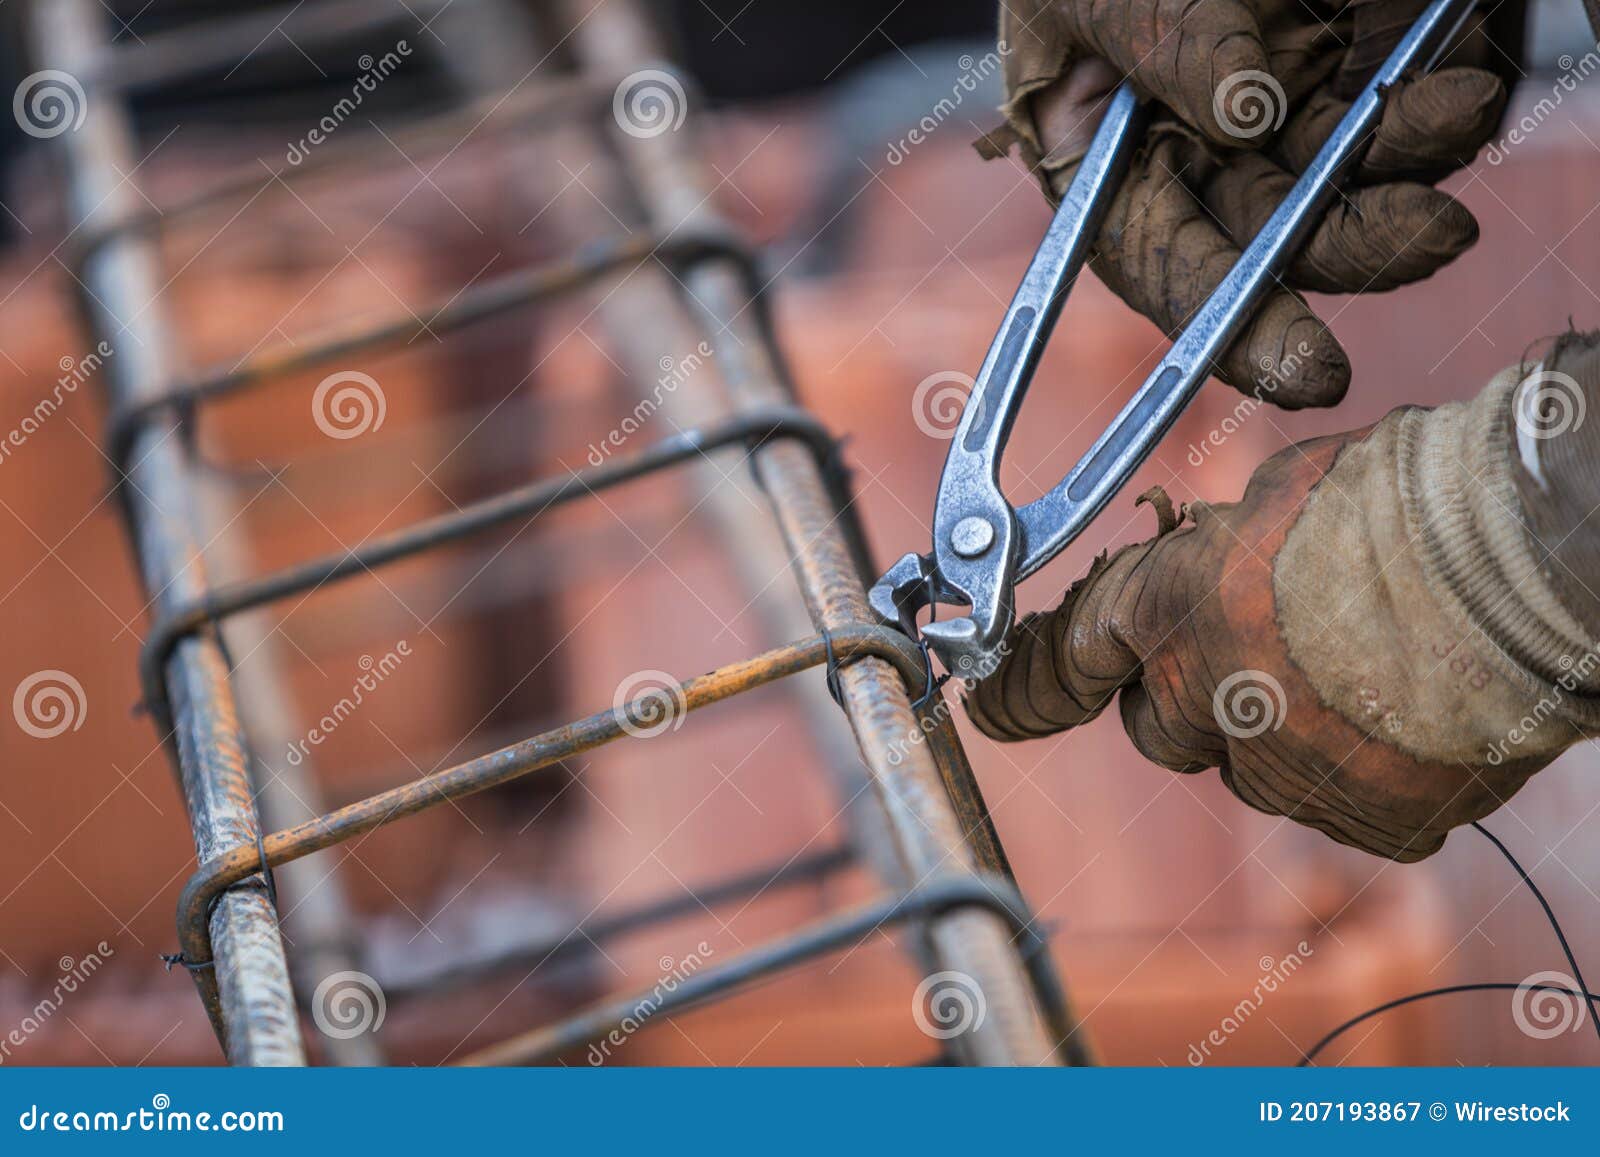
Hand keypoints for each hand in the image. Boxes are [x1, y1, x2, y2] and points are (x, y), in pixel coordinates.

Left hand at [965, 342, 1599, 860]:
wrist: (1527, 569)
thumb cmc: (1411, 500)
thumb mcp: (1278, 494)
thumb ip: (1217, 554)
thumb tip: (1212, 566)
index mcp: (1167, 610)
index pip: (1060, 663)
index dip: (1023, 688)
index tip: (993, 705)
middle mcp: (1206, 706)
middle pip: (1161, 729)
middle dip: (1189, 696)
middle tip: (1261, 647)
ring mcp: (1288, 777)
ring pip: (1252, 769)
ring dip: (1282, 729)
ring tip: (1370, 662)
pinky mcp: (1372, 822)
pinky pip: (1342, 803)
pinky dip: (1363, 766)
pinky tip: (1416, 709)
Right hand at [992, 0, 1524, 407]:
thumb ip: (1157, 43)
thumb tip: (1243, 115)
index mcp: (1108, 169)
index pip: (1166, 268)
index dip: (1231, 330)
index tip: (1306, 371)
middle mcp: (1197, 165)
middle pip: (1274, 245)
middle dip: (1355, 250)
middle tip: (1431, 236)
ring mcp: (1283, 121)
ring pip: (1352, 191)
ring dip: (1412, 176)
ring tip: (1454, 112)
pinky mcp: (1353, 73)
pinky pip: (1406, 120)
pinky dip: (1440, 115)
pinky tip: (1457, 88)